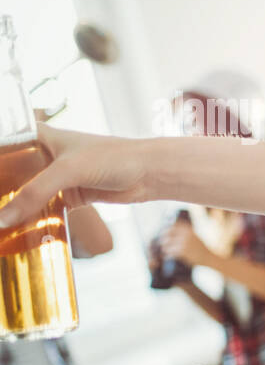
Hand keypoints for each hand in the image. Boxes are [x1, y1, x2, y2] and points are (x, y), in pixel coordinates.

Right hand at [0, 123, 153, 228]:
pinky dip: (32, 217)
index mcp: (38, 134)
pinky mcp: (70, 195)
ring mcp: (57, 176)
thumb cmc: (113, 157)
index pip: (4, 142)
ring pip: (26, 191)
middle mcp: (44, 153)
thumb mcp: (67, 171)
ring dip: (12, 205)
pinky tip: (16, 229)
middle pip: (10, 170)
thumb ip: (34, 193)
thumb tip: (2, 219)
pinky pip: (44, 208)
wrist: (150, 173)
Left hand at [159, 219, 212, 267]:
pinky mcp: (182, 252)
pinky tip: (167, 256)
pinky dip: (167, 255)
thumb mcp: (195, 236)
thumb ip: (185, 233)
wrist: (210, 258)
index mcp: (189, 229)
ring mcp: (183, 243)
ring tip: (165, 250)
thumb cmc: (202, 248)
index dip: (167, 229)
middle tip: (162, 242)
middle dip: (163, 238)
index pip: (173, 225)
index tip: (164, 233)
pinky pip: (169, 252)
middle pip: (167, 234)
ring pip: (166, 244)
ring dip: (164, 247)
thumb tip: (172, 231)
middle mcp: (185, 235)